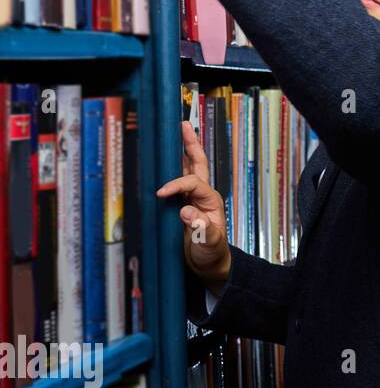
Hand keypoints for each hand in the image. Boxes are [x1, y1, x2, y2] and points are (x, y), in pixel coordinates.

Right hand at [156, 122, 231, 285]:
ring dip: (180, 150)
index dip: (176, 185)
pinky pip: (176, 180)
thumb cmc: (212, 252)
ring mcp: (193, 197)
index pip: (193, 183)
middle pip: (197, 163)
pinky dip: (168, 167)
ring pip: (187, 167)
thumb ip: (202, 230)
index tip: (160, 193)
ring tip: (173, 131)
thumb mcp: (209, 244)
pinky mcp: (182, 202)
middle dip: (190, 143)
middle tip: (183, 124)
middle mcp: (203, 194)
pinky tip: (160, 159)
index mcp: (211, 200)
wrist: (209, 262)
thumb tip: (187, 212)